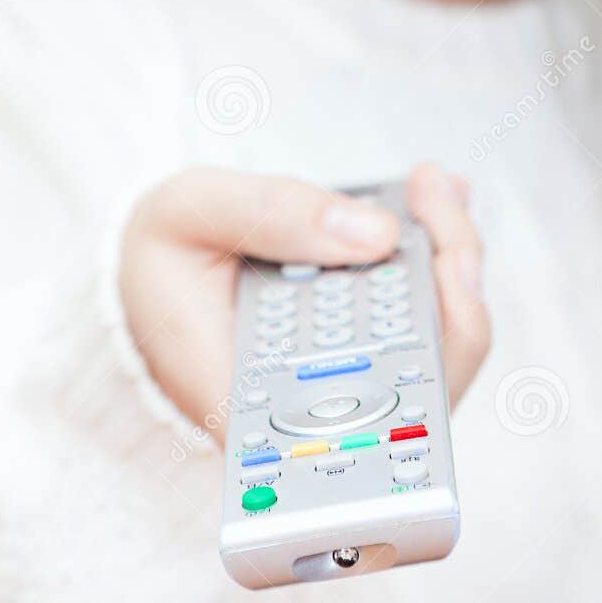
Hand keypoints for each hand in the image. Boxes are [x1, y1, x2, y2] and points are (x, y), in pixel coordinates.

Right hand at [119, 161, 489, 441]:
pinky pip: (425, 318)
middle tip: (436, 196)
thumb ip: (271, 215)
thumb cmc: (163, 255)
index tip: (440, 273)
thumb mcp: (188, 212)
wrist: (150, 269)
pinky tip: (432, 196)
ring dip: (451, 259)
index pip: (365, 418)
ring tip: (435, 184)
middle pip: (424, 379)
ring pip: (437, 348)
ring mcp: (348, 387)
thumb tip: (378, 235)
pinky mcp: (365, 352)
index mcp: (255, 405)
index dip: (425, 364)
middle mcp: (314, 413)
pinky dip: (435, 255)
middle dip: (449, 278)